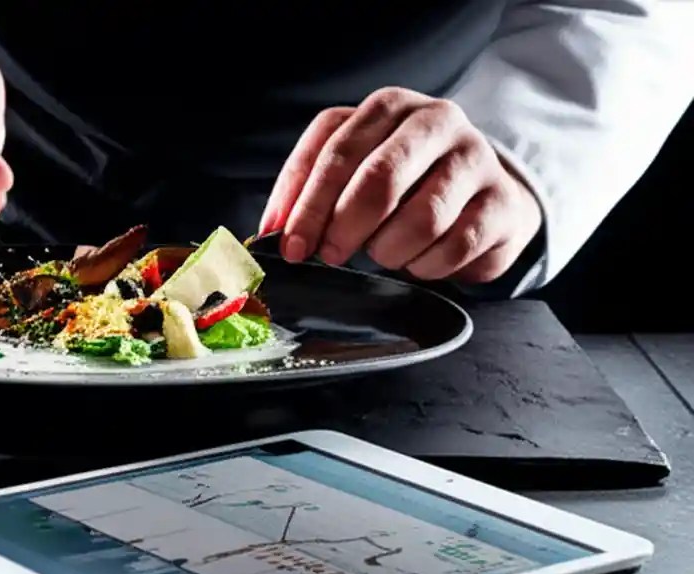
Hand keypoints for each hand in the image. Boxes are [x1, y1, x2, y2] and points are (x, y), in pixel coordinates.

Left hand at [259, 87, 542, 283]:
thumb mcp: (352, 170)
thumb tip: (272, 231)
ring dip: (389, 251)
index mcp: (389, 106)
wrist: (482, 194)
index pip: (337, 151)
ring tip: (383, 252)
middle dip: (345, 228)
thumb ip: (309, 191)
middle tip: (332, 255)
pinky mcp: (503, 202)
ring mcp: (476, 159)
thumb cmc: (402, 182)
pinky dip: (426, 266)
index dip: (308, 205)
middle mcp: (437, 121)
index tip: (292, 247)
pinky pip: (455, 247)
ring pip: (421, 219)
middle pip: (380, 179)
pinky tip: (419, 260)